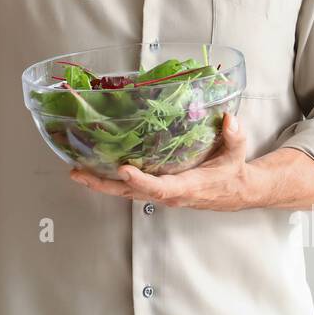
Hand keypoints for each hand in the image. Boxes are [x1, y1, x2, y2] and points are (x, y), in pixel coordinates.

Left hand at [68, 112, 268, 210]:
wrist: (234, 192)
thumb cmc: (232, 171)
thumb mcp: (237, 152)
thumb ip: (234, 136)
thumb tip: (229, 120)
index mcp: (188, 186)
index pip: (162, 188)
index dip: (142, 181)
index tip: (124, 170)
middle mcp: (170, 194)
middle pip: (132, 193)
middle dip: (104, 184)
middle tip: (79, 172)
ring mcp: (161, 194)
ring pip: (126, 192)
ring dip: (100, 183)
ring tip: (76, 171)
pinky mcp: (156, 191)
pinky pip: (129, 189)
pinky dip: (109, 181)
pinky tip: (92, 171)